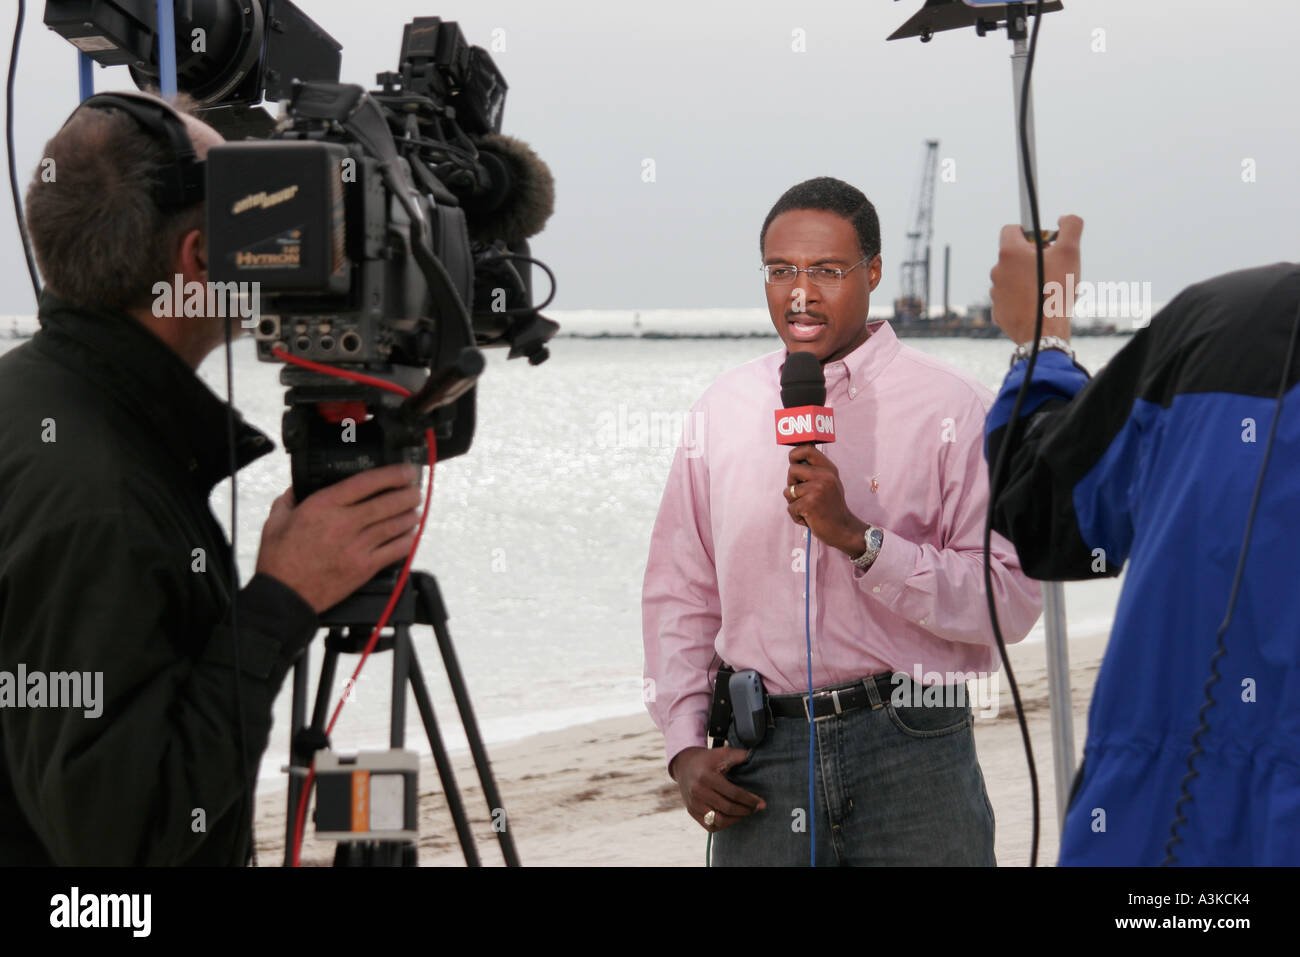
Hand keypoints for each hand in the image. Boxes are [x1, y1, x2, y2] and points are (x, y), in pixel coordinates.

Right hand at [255, 463, 423, 612]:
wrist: (284, 596)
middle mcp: (344, 524)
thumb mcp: (276, 521)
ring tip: (415, 509)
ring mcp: (357, 547)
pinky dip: (408, 540)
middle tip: (415, 489)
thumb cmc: (279, 559)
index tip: (405, 471)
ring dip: (411, 515)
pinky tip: (411, 534)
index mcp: (324, 506)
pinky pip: (396, 550)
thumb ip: (289, 499)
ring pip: (396, 525)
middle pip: (388, 503)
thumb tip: (297, 488)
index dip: (392, 474)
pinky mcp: (365, 567)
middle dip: (408, 494)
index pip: (366, 483)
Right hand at [670, 746, 765, 831]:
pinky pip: (710, 826)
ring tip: (745, 813)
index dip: (750, 800)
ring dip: (736, 819)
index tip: (761, 803)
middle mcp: (698, 792)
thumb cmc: (707, 759)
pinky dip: (723, 825)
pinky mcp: (692, 811)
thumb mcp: (722, 753)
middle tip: (756, 809)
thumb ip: (740, 755)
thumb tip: (755, 757)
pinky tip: (732, 818)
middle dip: (746, 810)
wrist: (684, 765)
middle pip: (728, 808)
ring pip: (719, 821)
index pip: (733, 793)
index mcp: (707, 777)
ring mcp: (694, 804)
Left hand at [785, 445, 868, 556]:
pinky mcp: (810, 504)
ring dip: (793, 503)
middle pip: (792, 470)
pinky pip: (790, 507)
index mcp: (829, 469)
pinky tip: (809, 518)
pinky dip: (796, 516)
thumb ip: (815, 472)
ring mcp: (818, 489)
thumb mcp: (828, 484)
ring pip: (788, 491)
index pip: (807, 449)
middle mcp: (825, 476)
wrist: (843, 530)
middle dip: (791, 483)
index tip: (793, 462)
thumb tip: (793, 460)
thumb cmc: (830, 508)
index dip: (795, 454)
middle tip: (803, 495)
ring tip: (808, 509)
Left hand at [989, 214, 1082, 345]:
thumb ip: (1070, 227)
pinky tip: (1038, 305)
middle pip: (1014, 255)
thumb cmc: (1056, 291)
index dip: (1029, 232)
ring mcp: (995, 292)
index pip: (1011, 229)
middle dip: (1031, 258)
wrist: (1043, 332)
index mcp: (1009, 252)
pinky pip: (1011, 299)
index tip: (1044, 243)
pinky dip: (1022, 300)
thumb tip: (1065, 218)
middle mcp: (997, 271)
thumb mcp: (1070, 252)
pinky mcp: (998, 311)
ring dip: (1027, 279)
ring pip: (1012, 278)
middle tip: (1051, 269)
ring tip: (1046, 290)